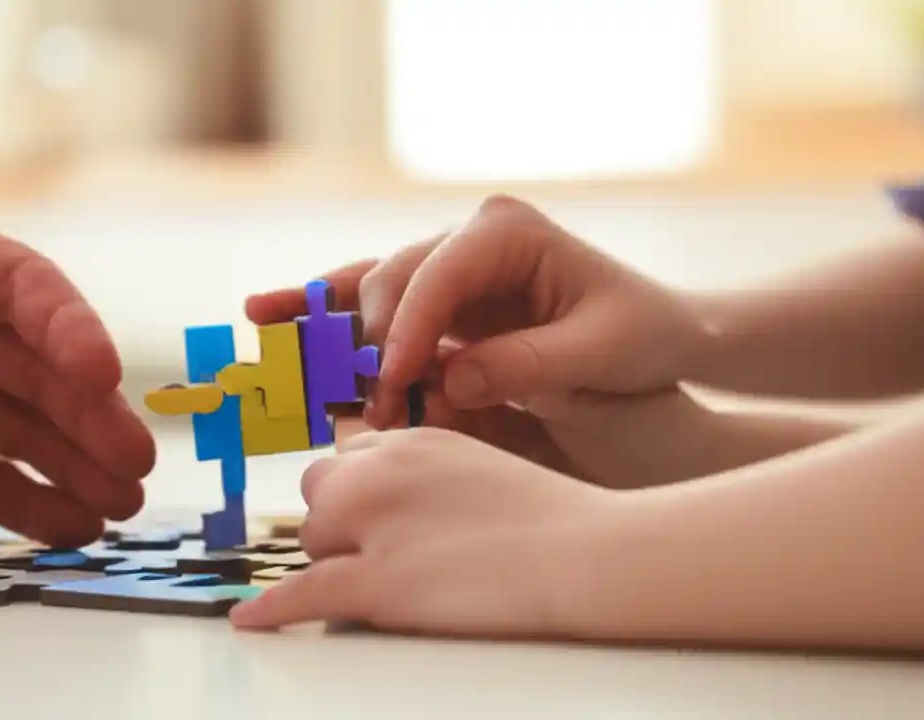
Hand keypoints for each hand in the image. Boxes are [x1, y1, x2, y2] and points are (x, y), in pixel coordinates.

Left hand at [229, 427, 607, 636]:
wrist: (582, 551)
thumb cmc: (548, 515)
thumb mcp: (478, 463)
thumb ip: (426, 468)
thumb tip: (381, 478)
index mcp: (410, 440)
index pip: (347, 456)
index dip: (356, 491)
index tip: (362, 512)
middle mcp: (381, 472)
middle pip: (319, 493)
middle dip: (339, 522)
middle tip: (382, 551)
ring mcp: (375, 526)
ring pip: (313, 540)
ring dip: (335, 561)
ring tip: (394, 582)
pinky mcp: (377, 581)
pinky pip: (304, 592)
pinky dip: (274, 608)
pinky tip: (251, 619)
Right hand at [246, 195, 711, 484]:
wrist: (663, 336)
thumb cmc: (642, 335)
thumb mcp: (600, 353)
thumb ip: (527, 363)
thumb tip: (450, 379)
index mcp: (507, 231)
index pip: (437, 276)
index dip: (408, 331)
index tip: (395, 385)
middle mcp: (468, 237)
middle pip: (391, 279)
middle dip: (371, 344)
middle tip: (368, 409)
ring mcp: (448, 265)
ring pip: (367, 286)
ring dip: (321, 316)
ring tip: (260, 328)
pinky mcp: (439, 299)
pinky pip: (372, 305)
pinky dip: (326, 313)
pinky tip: (270, 313)